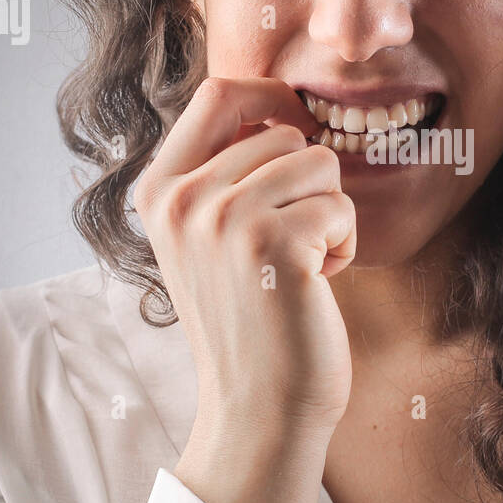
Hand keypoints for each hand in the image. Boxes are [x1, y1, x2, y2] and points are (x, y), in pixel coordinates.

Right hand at [133, 76, 355, 436]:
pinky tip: (314, 286)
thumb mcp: (208, 236)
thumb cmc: (250, 319)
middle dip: (309, 185)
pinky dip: (343, 246)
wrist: (258, 408)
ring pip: (320, 164)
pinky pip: (340, 207)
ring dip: (328, 215)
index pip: (219, 93)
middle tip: (289, 245)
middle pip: (285, 133)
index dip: (271, 96)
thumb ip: (224, 172)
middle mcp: (182, 198)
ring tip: (299, 265)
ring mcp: (224, 218)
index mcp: (159, 189)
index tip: (299, 124)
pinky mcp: (273, 243)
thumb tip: (277, 109)